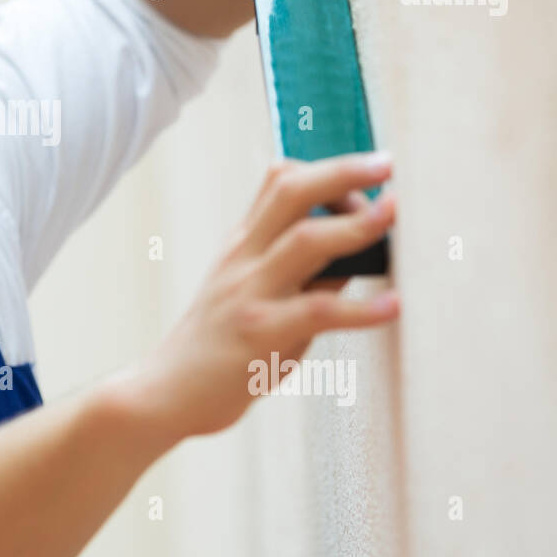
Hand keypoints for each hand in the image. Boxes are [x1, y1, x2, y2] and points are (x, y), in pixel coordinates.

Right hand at [137, 151, 397, 441]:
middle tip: (388, 166)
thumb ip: (296, 273)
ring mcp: (250, 293)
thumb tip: (357, 258)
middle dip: (343, 172)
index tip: (368, 177)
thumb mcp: (246, 293)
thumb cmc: (216, 345)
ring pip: (305, 241)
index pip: (280, 183)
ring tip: (392, 218)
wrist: (164, 391)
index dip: (327, 170)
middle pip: (293, 193)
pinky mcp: (260, 334)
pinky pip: (317, 311)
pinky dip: (360, 308)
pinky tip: (392, 306)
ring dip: (355, 225)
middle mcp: (245, 259)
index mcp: (242, 244)